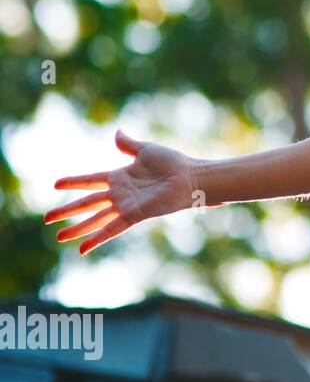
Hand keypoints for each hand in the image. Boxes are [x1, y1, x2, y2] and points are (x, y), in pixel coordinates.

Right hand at [45, 129, 199, 254]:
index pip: (90, 180)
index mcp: (120, 176)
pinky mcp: (134, 215)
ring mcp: (125, 206)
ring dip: (77, 228)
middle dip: (67, 211)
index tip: (55, 184)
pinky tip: (82, 249)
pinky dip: (97, 238)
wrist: (190, 177)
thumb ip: (128, 144)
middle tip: (47, 218)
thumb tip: (117, 132)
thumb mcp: (146, 150)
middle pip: (87, 203)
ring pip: (95, 219)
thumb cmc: (173, 163)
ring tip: (58, 238)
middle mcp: (119, 193)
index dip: (74, 182)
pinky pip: (111, 229)